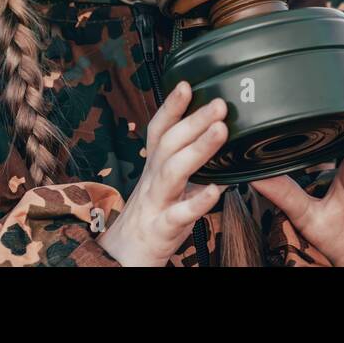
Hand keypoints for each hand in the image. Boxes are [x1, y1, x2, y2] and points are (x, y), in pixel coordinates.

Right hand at [98, 81, 226, 265]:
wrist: (121, 259)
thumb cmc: (149, 219)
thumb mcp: (164, 186)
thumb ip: (185, 163)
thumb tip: (215, 138)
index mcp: (153, 168)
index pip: (160, 130)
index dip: (171, 106)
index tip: (187, 83)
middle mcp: (152, 181)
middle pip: (169, 144)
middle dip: (194, 120)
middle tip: (221, 104)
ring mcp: (155, 204)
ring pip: (173, 172)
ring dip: (198, 149)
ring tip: (222, 131)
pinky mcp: (161, 230)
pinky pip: (179, 215)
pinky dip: (198, 202)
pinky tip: (217, 190)